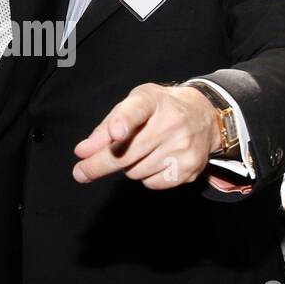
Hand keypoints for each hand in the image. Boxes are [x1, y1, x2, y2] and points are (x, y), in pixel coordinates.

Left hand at [72, 83, 220, 189]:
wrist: (204, 116)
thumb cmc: (159, 109)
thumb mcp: (133, 105)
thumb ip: (105, 127)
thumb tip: (83, 152)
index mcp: (153, 100)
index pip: (137, 109)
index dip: (124, 121)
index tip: (115, 133)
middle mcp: (172, 122)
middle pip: (126, 153)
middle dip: (98, 165)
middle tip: (80, 173)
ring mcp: (183, 147)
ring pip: (135, 172)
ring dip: (127, 167)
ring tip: (141, 151)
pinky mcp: (189, 169)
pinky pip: (151, 183)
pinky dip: (145, 176)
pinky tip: (154, 161)